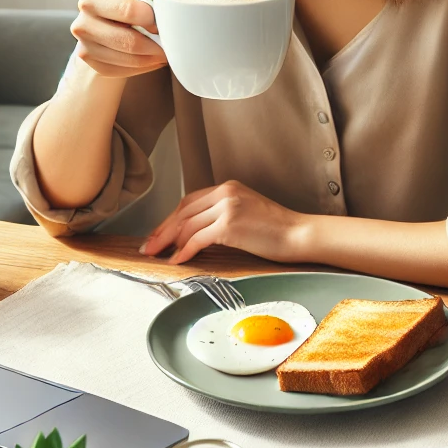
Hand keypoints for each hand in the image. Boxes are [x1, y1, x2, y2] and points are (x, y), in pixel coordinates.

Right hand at [71, 0, 166, 77]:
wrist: (100, 28)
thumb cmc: (120, 5)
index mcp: (91, 0)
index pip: (128, 10)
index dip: (151, 18)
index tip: (162, 21)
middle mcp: (82, 25)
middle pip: (129, 41)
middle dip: (155, 44)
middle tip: (169, 42)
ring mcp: (85, 48)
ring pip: (129, 60)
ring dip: (153, 58)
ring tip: (165, 52)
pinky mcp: (93, 66)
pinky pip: (125, 72)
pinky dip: (144, 67)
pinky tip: (152, 59)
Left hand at [141, 180, 308, 264]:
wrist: (299, 234)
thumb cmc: (277, 229)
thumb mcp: (247, 211)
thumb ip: (222, 214)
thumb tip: (196, 233)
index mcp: (228, 187)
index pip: (190, 201)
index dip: (170, 219)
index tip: (159, 233)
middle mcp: (225, 192)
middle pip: (183, 211)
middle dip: (163, 230)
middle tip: (149, 246)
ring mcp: (227, 207)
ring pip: (187, 225)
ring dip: (169, 242)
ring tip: (158, 255)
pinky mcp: (230, 225)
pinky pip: (197, 239)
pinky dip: (184, 251)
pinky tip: (178, 260)